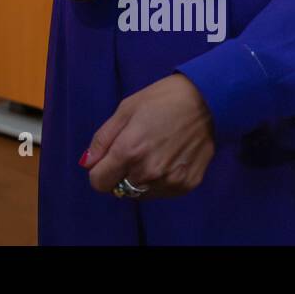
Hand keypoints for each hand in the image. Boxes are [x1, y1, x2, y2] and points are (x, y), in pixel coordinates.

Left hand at [78, 73, 215, 198]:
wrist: (208, 102)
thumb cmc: (162, 100)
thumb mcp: (125, 110)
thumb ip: (102, 140)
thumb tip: (87, 164)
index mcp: (129, 151)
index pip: (98, 183)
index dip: (99, 171)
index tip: (107, 158)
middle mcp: (148, 172)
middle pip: (118, 189)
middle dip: (118, 174)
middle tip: (133, 150)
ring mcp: (169, 182)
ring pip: (139, 193)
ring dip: (138, 179)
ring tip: (152, 153)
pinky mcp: (186, 186)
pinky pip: (160, 193)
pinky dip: (158, 181)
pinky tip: (167, 159)